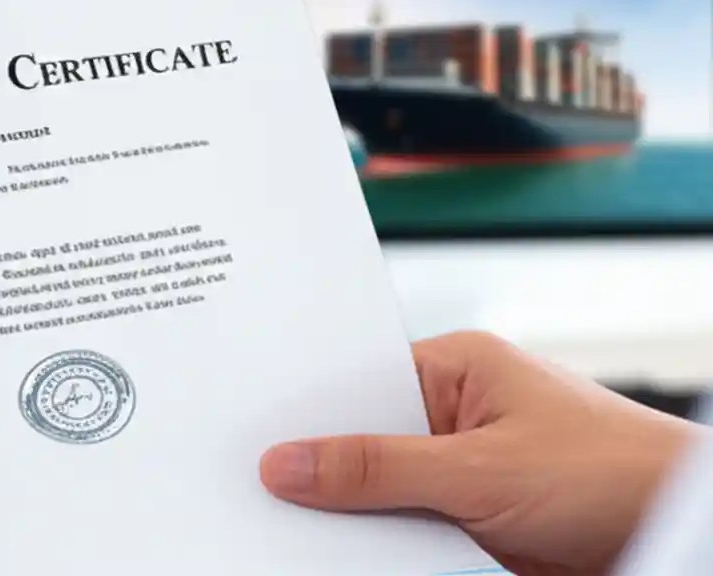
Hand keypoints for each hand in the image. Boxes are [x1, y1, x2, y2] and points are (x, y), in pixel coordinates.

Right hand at [259, 331, 700, 575]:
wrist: (686, 534)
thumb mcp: (477, 470)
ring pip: (384, 488)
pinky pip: (410, 524)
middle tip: (258, 490)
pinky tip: (348, 552)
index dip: (303, 409)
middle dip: (321, 467)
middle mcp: (459, 409)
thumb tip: (288, 463)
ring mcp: (468, 465)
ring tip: (293, 529)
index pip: (356, 382)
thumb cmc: (611, 472)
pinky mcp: (478, 516)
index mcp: (457, 366)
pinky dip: (385, 540)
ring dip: (354, 511)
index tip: (249, 437)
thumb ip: (375, 469)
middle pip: (364, 438)